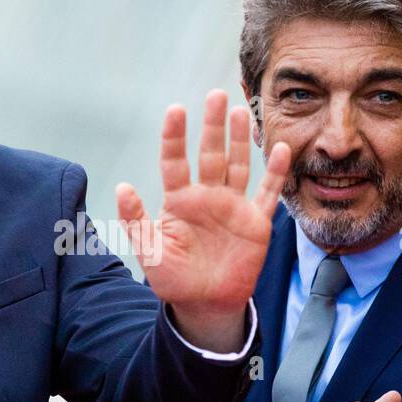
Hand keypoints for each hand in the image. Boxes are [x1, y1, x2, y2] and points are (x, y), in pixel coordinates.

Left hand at [117, 89, 290, 351]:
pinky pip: (267, 193)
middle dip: (213, 126)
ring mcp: (233, 206)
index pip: (174, 162)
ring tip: (241, 111)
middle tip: (215, 95)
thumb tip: (121, 187)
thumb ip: (135, 220)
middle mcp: (207, 196)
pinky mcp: (256, 222)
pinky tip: (279, 149)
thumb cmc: (174, 279)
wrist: (205, 305)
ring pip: (238, 165)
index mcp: (179, 201)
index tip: (175, 110)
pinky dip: (275, 173)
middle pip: (211, 154)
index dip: (174, 137)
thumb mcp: (149, 251)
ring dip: (240, 140)